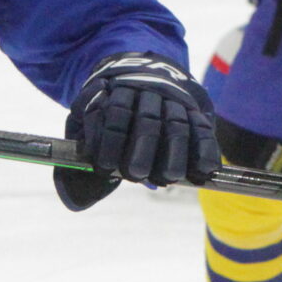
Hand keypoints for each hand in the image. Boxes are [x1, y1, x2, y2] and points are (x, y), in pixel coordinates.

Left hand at [54, 53, 219, 210]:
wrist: (141, 81)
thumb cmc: (105, 121)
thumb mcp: (84, 129)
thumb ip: (78, 161)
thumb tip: (75, 201)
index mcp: (114, 92)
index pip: (114, 113)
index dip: (110, 141)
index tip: (106, 168)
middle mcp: (145, 92)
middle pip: (147, 120)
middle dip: (142, 149)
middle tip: (136, 174)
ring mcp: (172, 100)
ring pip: (176, 124)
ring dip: (174, 153)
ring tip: (167, 178)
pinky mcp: (194, 110)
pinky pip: (202, 128)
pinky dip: (205, 150)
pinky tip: (203, 170)